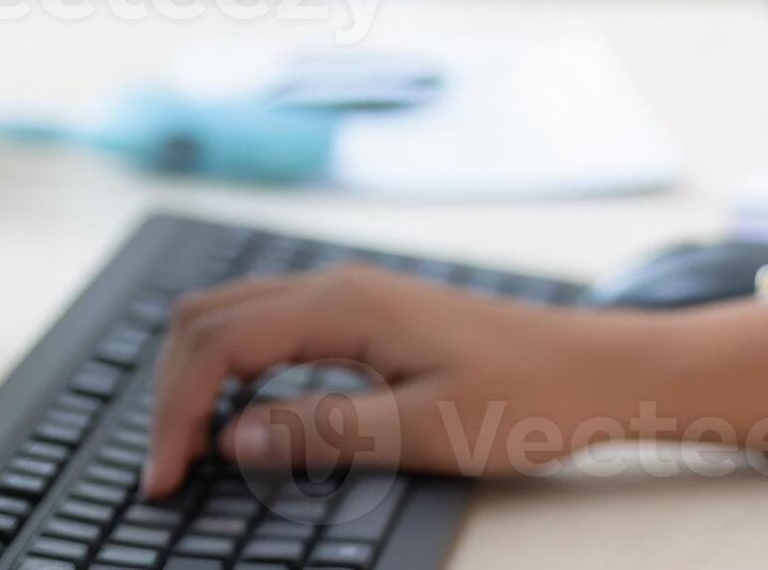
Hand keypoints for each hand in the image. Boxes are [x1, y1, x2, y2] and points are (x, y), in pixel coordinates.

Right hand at [140, 266, 719, 494]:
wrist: (604, 369)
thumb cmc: (531, 399)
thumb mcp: (424, 431)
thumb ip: (324, 432)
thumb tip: (235, 439)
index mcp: (346, 305)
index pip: (217, 345)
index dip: (175, 413)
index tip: (163, 479)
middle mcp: (342, 287)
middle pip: (210, 318)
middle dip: (171, 390)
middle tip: (165, 468)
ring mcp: (357, 296)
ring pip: (237, 316)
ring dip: (198, 376)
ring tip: (190, 448)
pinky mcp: (373, 316)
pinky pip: (276, 327)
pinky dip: (236, 367)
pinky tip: (244, 416)